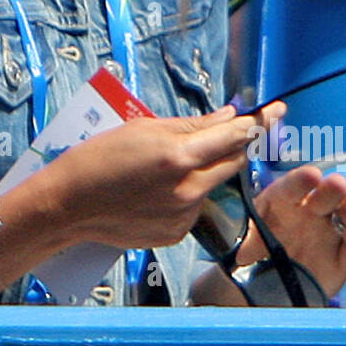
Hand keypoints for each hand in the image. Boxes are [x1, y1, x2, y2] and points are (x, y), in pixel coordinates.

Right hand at [44, 104, 283, 251]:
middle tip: (225, 133)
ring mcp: (183, 216)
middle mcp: (188, 189)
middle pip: (233, 162)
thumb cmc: (99, 157)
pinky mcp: (175, 234)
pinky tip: (157, 192)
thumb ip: (191, 126)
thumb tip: (227, 118)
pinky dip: (186, 196)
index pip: (234, 136)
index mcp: (179, 156)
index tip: (277, 111)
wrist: (68, 205)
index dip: (258, 122)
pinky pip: (195, 208)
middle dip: (233, 145)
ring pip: (213, 186)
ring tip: (165, 168)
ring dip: (204, 172)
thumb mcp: (143, 129)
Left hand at [235, 165, 345, 296]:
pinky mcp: (344, 254)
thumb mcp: (244, 244)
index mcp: (284, 201)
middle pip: (326, 194)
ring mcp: (330, 230)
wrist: (271, 283)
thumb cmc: (256, 253)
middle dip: (332, 187)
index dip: (302, 181)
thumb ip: (245, 241)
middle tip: (337, 183)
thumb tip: (240, 249)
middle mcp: (311, 210)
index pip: (292, 187)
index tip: (311, 175)